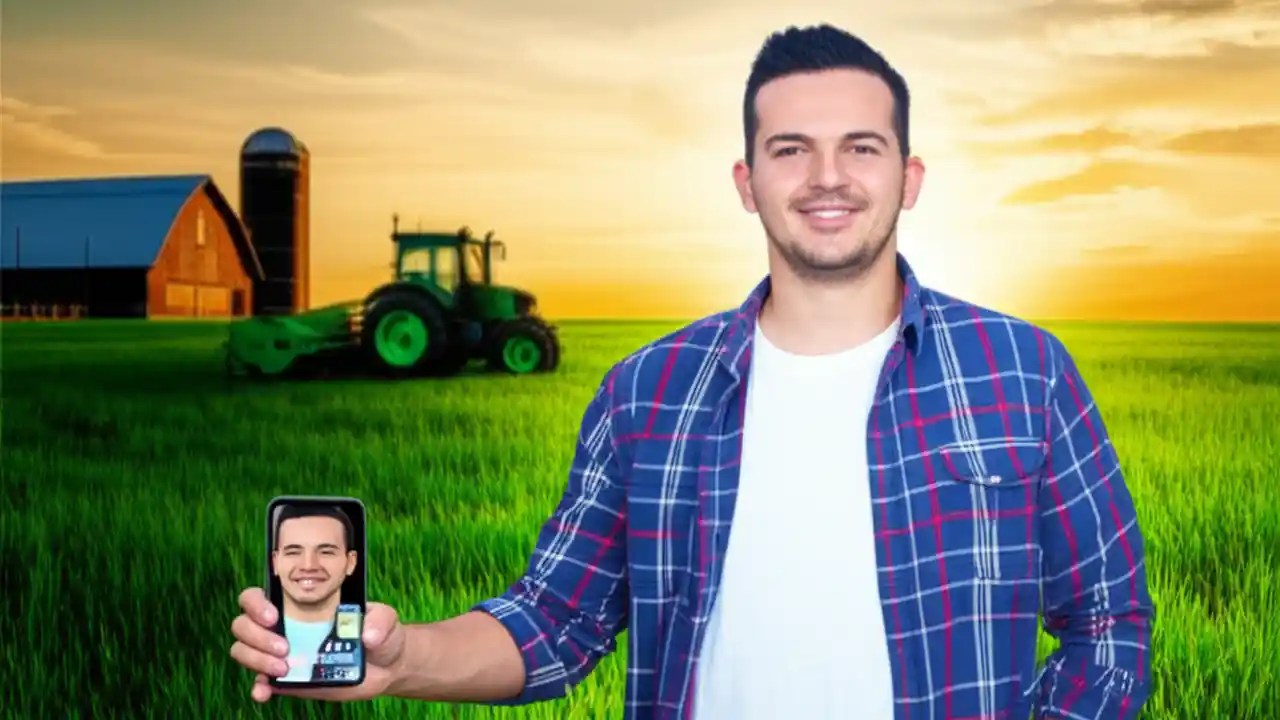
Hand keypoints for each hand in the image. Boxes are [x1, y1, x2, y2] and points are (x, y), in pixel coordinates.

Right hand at [229, 587, 406, 702]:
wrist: (386, 666)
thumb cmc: (380, 632)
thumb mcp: (385, 618)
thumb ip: (379, 620)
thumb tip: (367, 635)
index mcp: (299, 604)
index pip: (258, 596)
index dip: (256, 603)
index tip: (274, 615)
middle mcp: (284, 626)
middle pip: (243, 624)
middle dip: (257, 636)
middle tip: (286, 647)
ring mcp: (281, 653)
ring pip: (244, 651)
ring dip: (256, 660)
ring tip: (285, 668)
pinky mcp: (287, 680)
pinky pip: (260, 683)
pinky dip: (258, 688)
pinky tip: (265, 692)